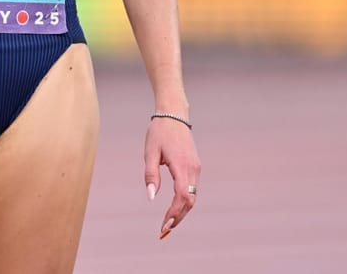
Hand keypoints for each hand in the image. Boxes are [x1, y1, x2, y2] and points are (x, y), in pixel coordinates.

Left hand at [145, 115, 200, 238]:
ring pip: (192, 197)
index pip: (181, 197)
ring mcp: (196, 168)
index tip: (163, 226)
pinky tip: (174, 209)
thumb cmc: (159, 132)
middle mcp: (193, 169)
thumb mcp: (150, 152)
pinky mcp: (195, 167)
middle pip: (189, 201)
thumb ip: (150, 175)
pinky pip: (192, 189)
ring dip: (182, 212)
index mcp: (181, 166)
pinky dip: (184, 202)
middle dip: (178, 218)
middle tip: (164, 231)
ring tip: (168, 224)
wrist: (174, 115)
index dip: (173, 213)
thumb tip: (151, 197)